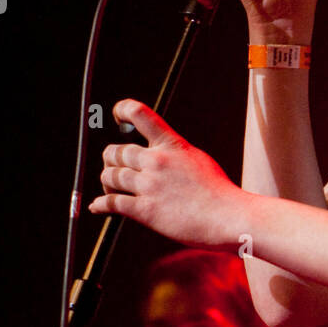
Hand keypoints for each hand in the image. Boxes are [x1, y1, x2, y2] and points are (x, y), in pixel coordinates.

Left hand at [88, 99, 243, 247]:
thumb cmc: (218, 192)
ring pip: (111, 176)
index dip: (122, 110)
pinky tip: (99, 206)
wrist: (229, 217)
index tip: (116, 115)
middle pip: (115, 151)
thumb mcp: (197, 160)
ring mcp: (149, 185)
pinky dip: (101, 204)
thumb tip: (160, 153)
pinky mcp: (145, 209)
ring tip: (110, 188)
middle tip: (113, 168)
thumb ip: (175, 154)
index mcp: (172, 144)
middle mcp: (157, 160)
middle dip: (110, 160)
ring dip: (107, 182)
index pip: (139, 114)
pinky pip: (112, 202)